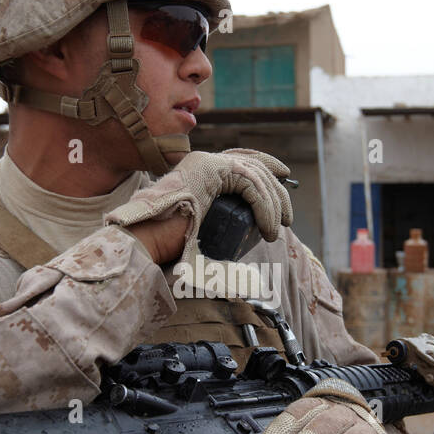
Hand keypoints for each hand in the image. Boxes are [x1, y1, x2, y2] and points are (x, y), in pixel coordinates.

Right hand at [104, 150, 293, 266]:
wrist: (146, 242)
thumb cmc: (169, 247)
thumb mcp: (206, 238)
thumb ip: (222, 241)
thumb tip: (249, 274)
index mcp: (202, 172)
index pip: (243, 159)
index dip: (267, 165)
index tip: (285, 177)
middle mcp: (204, 161)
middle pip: (254, 164)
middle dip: (276, 190)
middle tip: (287, 217)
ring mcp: (206, 162)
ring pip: (255, 175)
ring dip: (272, 203)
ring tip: (276, 229)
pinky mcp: (209, 169)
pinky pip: (250, 184)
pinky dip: (264, 206)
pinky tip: (267, 226)